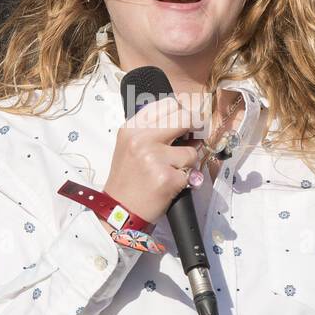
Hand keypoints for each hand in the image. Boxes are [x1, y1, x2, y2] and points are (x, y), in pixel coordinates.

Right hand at [103, 95, 200, 223]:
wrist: (119, 210)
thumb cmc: (128, 178)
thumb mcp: (131, 145)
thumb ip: (155, 129)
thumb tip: (190, 120)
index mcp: (132, 127)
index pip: (169, 104)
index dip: (184, 112)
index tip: (188, 122)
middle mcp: (142, 139)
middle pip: (185, 118)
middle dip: (195, 129)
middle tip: (192, 141)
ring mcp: (154, 158)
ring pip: (192, 151)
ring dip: (187, 162)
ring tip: (170, 170)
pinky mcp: (167, 177)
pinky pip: (191, 173)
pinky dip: (185, 180)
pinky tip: (169, 184)